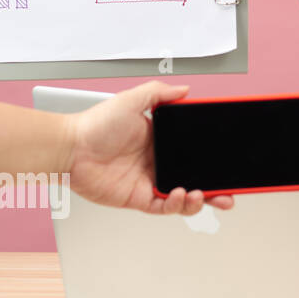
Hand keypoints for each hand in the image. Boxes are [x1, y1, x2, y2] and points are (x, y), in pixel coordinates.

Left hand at [64, 81, 234, 215]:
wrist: (70, 147)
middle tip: (229, 193)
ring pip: (183, 197)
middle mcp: (159, 163)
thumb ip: (160, 93)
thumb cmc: (94, 124)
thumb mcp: (132, 99)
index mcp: (162, 141)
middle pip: (195, 178)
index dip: (212, 160)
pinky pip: (164, 207)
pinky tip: (179, 194)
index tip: (227, 162)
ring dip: (198, 200)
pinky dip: (176, 204)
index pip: (195, 152)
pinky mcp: (138, 198)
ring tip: (201, 194)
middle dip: (215, 190)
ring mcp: (150, 182)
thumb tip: (185, 90)